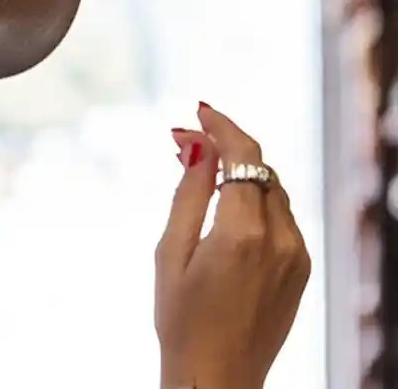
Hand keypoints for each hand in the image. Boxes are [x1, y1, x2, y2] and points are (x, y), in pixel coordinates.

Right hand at [155, 105, 310, 388]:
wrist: (217, 376)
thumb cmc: (183, 320)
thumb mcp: (170, 252)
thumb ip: (188, 194)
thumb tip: (197, 146)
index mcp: (242, 233)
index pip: (243, 156)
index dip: (221, 126)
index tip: (197, 110)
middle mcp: (280, 239)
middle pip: (261, 168)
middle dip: (226, 146)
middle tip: (184, 139)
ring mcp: (296, 255)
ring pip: (273, 191)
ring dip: (241, 172)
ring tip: (199, 167)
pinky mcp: (300, 269)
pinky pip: (281, 218)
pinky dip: (255, 200)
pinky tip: (225, 204)